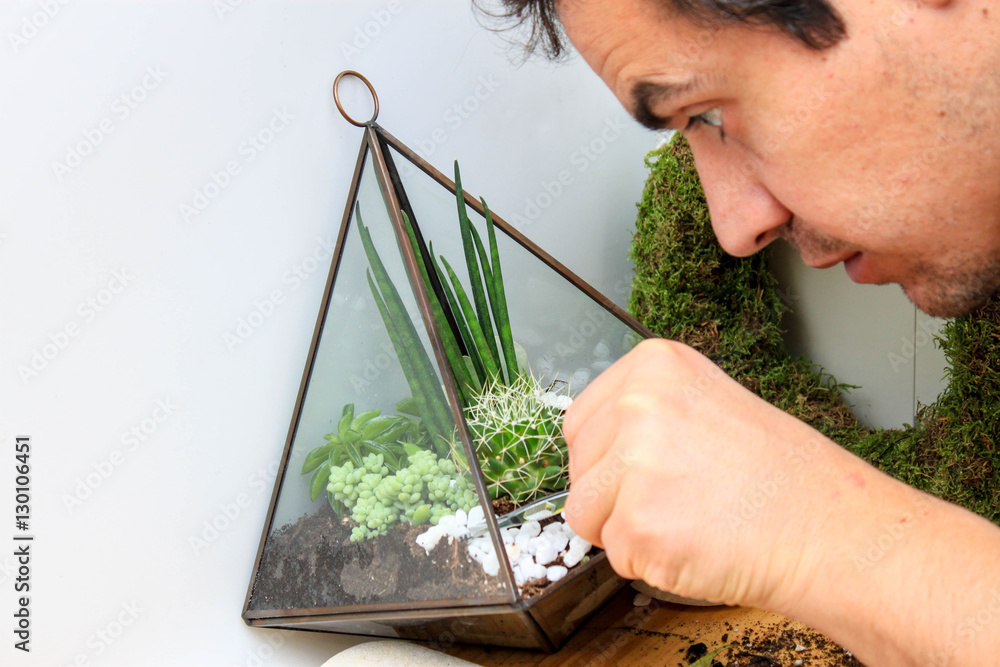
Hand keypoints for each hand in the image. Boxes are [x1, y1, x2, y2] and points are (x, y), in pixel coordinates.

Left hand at [562, 338, 872, 608]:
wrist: (829, 527)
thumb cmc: (778, 475)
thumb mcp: (706, 404)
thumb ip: (643, 415)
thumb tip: (592, 447)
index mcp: (652, 365)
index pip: (579, 422)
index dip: (606, 458)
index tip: (648, 470)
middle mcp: (636, 404)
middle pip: (576, 468)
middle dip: (613, 496)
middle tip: (678, 499)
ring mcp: (635, 463)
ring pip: (583, 513)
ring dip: (624, 529)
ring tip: (687, 518)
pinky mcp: (637, 525)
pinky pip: (614, 554)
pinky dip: (648, 562)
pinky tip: (695, 543)